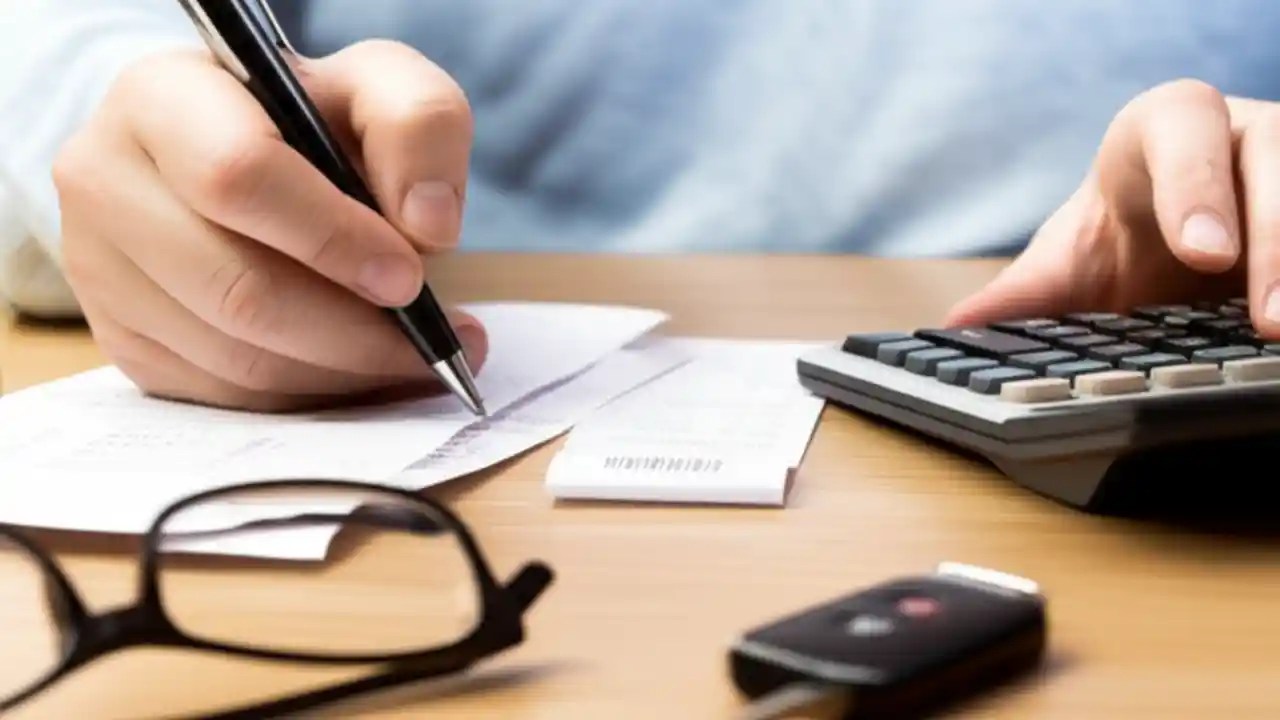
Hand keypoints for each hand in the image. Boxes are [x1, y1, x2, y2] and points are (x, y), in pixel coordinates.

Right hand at [54, 42, 485, 410]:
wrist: (234, 156)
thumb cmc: (309, 120)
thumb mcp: (377, 87)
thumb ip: (420, 124)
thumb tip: (429, 225)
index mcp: (159, 97)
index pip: (237, 177)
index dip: (333, 238)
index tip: (409, 278)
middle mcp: (104, 182)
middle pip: (238, 290)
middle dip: (353, 330)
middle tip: (434, 342)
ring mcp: (98, 272)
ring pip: (236, 358)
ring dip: (343, 372)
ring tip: (415, 357)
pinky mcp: (122, 341)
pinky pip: (226, 396)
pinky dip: (309, 395)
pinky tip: (362, 372)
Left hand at [946, 79, 1279, 336]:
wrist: (1158, 237)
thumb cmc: (1116, 235)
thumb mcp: (1070, 258)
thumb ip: (1023, 292)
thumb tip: (957, 325)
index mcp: (1164, 127)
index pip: (1184, 125)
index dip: (1197, 186)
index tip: (1202, 255)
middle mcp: (1240, 133)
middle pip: (1272, 156)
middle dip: (1275, 238)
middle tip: (1268, 318)